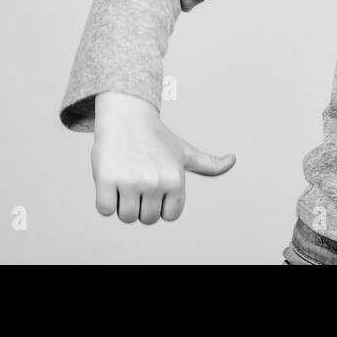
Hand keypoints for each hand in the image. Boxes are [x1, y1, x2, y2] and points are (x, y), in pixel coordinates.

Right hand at [90, 91, 235, 223]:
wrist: (127, 117)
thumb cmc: (156, 139)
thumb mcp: (184, 151)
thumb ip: (209, 164)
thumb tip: (233, 160)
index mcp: (175, 178)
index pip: (169, 215)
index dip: (161, 203)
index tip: (158, 184)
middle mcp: (155, 181)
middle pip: (147, 219)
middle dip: (142, 203)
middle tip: (140, 178)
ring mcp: (130, 181)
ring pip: (126, 217)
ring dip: (123, 203)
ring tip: (127, 178)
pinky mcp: (105, 180)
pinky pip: (104, 210)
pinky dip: (105, 200)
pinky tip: (111, 179)